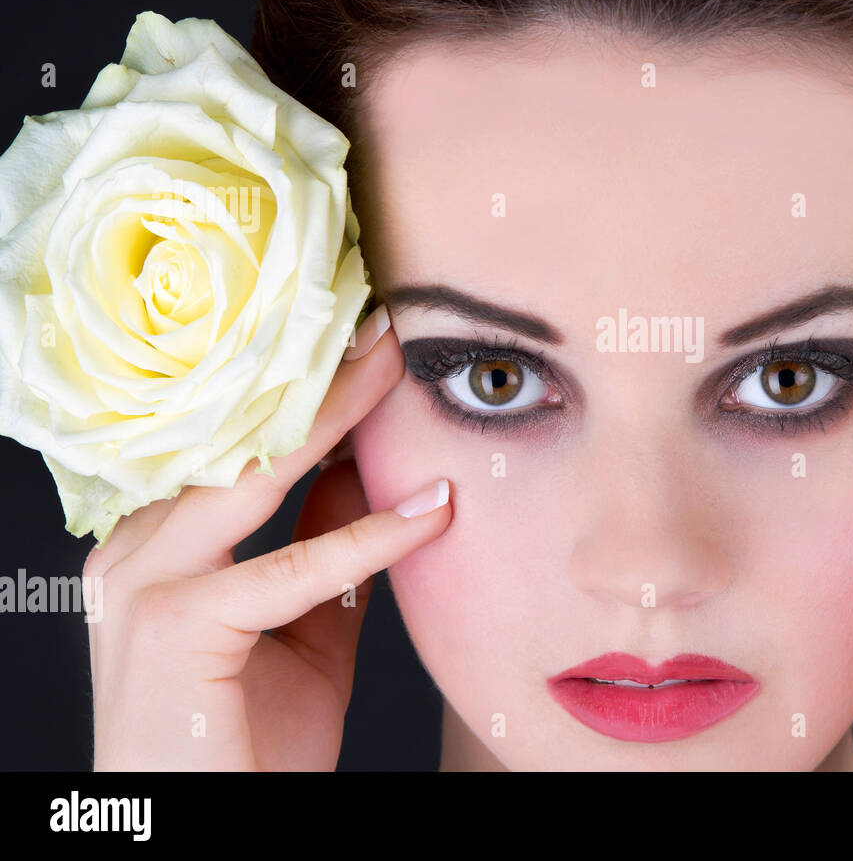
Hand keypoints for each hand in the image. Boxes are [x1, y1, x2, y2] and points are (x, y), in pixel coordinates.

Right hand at [82, 308, 453, 769]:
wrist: (212, 833)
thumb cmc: (248, 743)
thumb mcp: (304, 624)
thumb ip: (327, 544)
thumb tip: (372, 470)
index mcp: (156, 544)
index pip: (235, 447)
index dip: (304, 395)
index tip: (368, 347)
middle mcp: (133, 550)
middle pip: (239, 442)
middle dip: (317, 381)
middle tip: (386, 329)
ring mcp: (142, 584)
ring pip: (253, 477)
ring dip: (335, 419)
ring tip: (399, 369)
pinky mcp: (176, 628)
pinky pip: (293, 566)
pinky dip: (370, 535)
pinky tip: (432, 509)